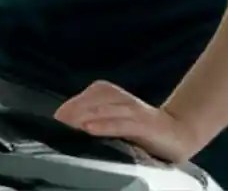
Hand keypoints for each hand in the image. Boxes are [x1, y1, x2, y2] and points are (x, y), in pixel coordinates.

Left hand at [53, 80, 202, 162]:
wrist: (178, 133)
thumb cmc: (139, 130)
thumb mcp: (112, 122)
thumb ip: (91, 119)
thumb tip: (63, 124)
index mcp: (108, 94)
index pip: (82, 99)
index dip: (67, 109)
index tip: (50, 121)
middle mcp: (119, 98)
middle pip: (90, 101)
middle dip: (72, 112)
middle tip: (56, 125)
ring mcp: (132, 109)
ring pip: (104, 109)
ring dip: (85, 116)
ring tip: (68, 125)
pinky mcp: (145, 123)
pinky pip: (121, 122)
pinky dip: (105, 125)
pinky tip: (90, 129)